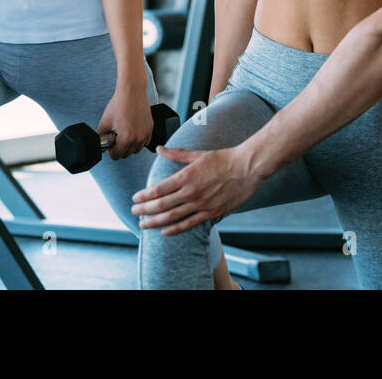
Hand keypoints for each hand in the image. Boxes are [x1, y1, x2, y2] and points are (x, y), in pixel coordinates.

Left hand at [98, 81, 152, 159]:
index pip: (116, 156)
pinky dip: (139, 140)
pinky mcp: (150, 129)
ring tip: (125, 132)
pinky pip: (144, 142)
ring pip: (136, 150)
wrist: (132, 91)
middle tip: (116, 135)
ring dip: (130, 145)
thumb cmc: (119, 104)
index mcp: (126, 138)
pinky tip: (133, 130)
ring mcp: (146, 134)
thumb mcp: (105, 121)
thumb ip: (100, 136)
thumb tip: (98, 144)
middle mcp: (138, 138)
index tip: (110, 142)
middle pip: (126, 154)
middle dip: (120, 147)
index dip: (110, 150)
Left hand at [132, 145, 262, 234]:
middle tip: (133, 212)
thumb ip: (177, 154)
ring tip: (143, 225)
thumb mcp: (198, 154)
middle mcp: (192, 191)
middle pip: (162, 205)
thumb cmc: (224, 158)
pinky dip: (175, 229)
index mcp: (187, 176)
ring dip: (155, 222)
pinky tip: (164, 232)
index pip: (159, 189)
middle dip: (145, 210)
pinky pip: (189, 223)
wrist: (247, 168)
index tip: (135, 198)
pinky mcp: (211, 212)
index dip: (144, 195)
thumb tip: (159, 149)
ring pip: (173, 216)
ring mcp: (201, 204)